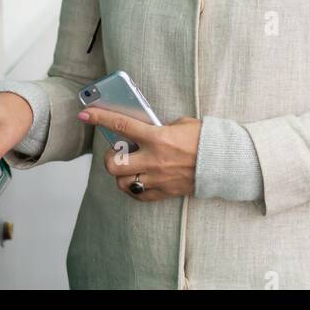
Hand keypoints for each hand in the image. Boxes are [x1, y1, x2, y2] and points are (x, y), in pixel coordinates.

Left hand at [80, 107, 201, 201]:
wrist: (224, 162)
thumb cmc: (205, 139)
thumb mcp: (182, 124)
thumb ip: (160, 127)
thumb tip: (146, 130)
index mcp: (158, 137)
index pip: (122, 125)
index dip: (100, 118)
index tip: (85, 114)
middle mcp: (154, 160)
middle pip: (114, 164)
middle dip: (111, 158)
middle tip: (119, 152)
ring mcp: (158, 178)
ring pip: (122, 183)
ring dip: (122, 175)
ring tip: (130, 167)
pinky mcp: (164, 191)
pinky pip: (138, 195)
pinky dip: (135, 187)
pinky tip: (140, 179)